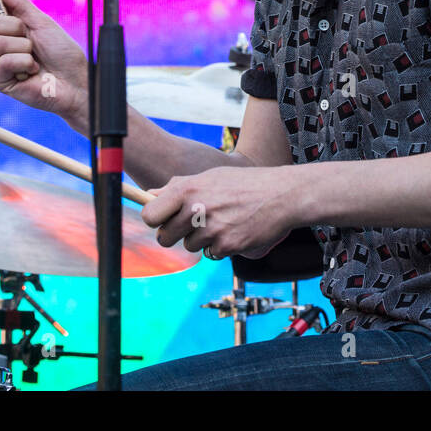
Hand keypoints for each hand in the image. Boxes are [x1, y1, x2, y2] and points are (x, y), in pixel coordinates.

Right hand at [0, 0, 87, 120]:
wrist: (74, 80)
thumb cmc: (62, 52)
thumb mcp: (42, 22)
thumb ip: (20, 5)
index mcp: (8, 26)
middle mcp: (0, 42)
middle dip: (12, 26)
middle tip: (30, 37)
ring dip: (24, 47)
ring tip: (36, 58)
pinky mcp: (1, 80)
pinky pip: (4, 62)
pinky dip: (25, 63)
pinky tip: (33, 71)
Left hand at [140, 166, 298, 260]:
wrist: (282, 194)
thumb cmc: (244, 183)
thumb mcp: (210, 177)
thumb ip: (179, 186)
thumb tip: (149, 194)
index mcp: (187, 189)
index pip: (151, 215)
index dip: (155, 221)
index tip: (162, 220)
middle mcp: (196, 209)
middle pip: (165, 238)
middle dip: (175, 235)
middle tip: (192, 226)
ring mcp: (211, 229)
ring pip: (190, 246)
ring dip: (201, 239)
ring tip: (222, 222)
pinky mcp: (227, 245)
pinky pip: (212, 253)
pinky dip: (221, 246)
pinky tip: (235, 230)